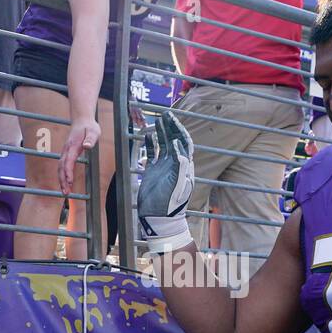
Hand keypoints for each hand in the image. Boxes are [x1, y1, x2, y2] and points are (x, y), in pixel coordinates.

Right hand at [59, 116, 100, 194]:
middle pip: (61, 167)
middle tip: (66, 193)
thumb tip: (87, 146)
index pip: (68, 161)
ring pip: (60, 167)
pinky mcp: (67, 153)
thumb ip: (90, 139)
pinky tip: (65, 183)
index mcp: (72, 146)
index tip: (70, 182)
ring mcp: (65, 151)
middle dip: (63, 180)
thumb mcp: (93, 131)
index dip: (68, 172)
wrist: (82, 119)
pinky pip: (62, 166)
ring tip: (65, 192)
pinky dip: (62, 175)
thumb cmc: (89, 126)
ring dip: (61, 180)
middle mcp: (67, 150)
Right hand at [136, 112, 194, 254]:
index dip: (179, 129)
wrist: (159, 218)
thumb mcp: (178, 184)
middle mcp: (175, 164)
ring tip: (157, 120)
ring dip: (161, 132)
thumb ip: (179, 164)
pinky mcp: (152, 171)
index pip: (184, 142)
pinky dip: (150, 144)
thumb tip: (177, 143)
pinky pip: (152, 154)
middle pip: (174, 140)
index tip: (173, 119)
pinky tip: (147, 135)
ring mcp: (163, 167)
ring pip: (163, 145)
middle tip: (165, 114)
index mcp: (184, 166)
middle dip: (170, 127)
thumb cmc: (171, 204)